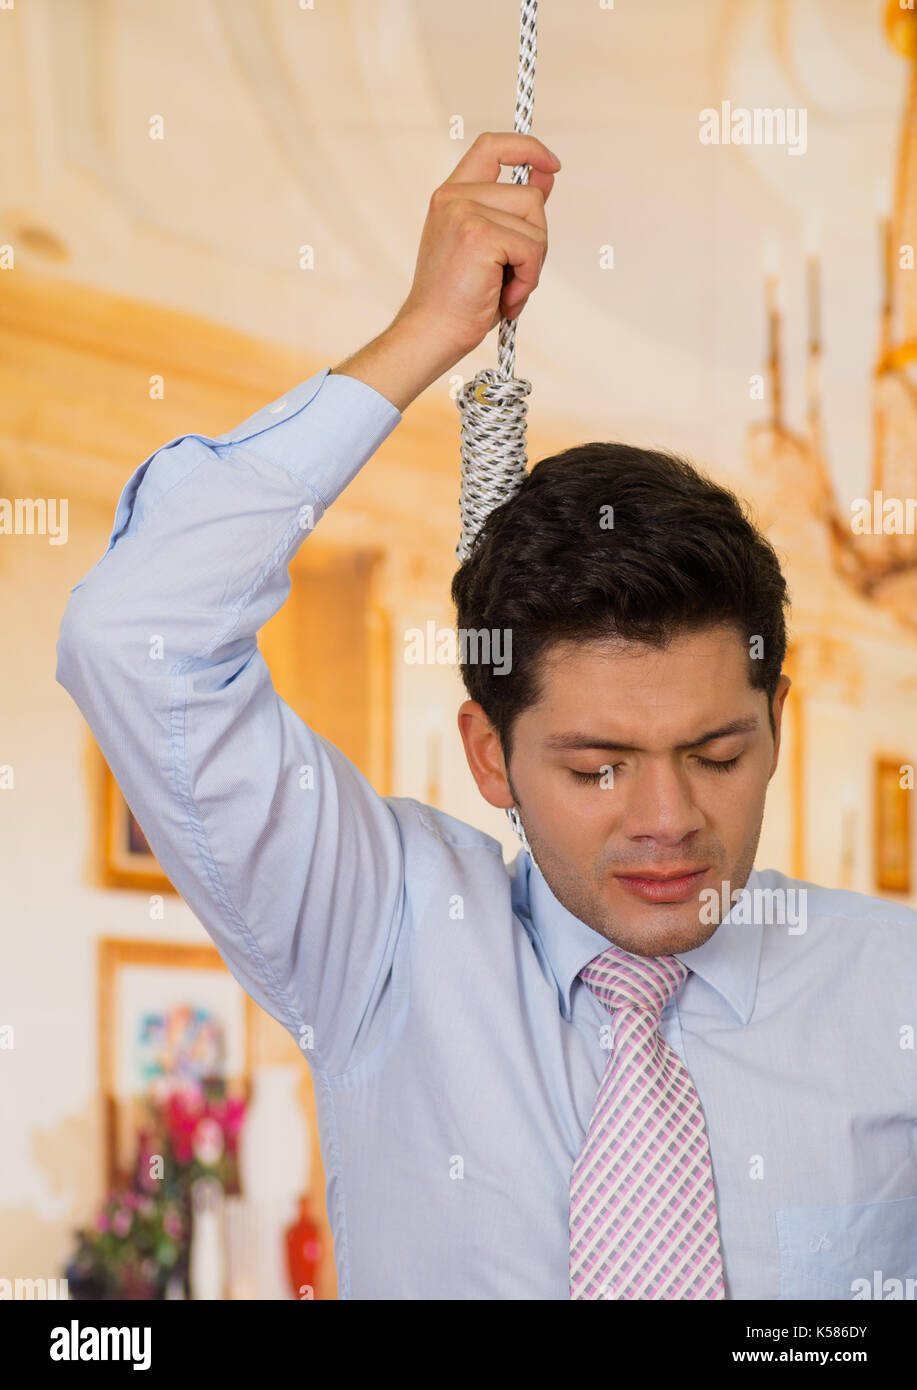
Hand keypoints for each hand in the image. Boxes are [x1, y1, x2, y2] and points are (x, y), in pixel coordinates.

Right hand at [392, 131, 560, 363]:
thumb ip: (514, 210)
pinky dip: (528, 279)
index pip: (493, 146)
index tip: (551, 165)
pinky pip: (532, 248)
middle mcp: (454, 196)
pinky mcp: (479, 235)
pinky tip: (506, 297)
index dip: (528, 148)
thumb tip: (548, 174)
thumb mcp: (490, 246)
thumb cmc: (460, 299)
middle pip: (529, 196)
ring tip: (506, 288)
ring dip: (533, 264)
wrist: (433, 332)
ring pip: (536, 222)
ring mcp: (464, 212)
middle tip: (513, 275)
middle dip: (536, 239)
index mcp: (451, 195)